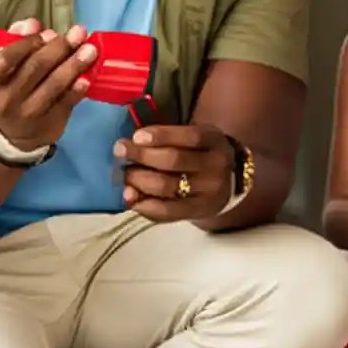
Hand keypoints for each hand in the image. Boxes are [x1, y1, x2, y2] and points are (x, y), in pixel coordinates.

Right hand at [0, 19, 94, 151]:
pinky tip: (87, 77)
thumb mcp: (1, 68)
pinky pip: (67, 102)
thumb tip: (33, 24)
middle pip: (36, 67)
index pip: (8, 57)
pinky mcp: (49, 123)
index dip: (30, 42)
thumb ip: (16, 41)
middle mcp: (5, 100)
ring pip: (54, 84)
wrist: (9, 133)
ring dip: (75, 64)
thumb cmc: (7, 88)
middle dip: (60, 47)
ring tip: (90, 49)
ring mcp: (27, 114)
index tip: (47, 33)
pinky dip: (78, 88)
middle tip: (78, 33)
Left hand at [116, 124, 236, 220]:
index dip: (162, 135)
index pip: (190, 136)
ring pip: (167, 186)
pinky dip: (144, 205)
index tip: (136, 136)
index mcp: (215, 141)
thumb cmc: (201, 153)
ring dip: (138, 180)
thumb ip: (170, 137)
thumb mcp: (196, 138)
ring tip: (123, 175)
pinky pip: (166, 211)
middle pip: (174, 160)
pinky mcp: (198, 212)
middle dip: (142, 155)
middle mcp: (216, 166)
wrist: (227, 182)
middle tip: (120, 151)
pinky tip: (130, 197)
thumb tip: (132, 142)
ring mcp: (209, 192)